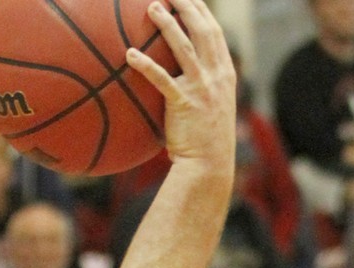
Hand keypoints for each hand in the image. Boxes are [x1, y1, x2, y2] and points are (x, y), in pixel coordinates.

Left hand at [125, 0, 235, 171]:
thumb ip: (202, 85)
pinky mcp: (185, 104)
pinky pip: (162, 80)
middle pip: (203, 31)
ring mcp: (202, 89)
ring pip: (185, 48)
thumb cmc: (206, 139)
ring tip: (152, 7)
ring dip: (168, 25)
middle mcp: (216, 76)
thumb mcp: (213, 106)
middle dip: (188, 6)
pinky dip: (146, 65)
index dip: (202, 11)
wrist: (209, 165)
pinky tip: (129, 54)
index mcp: (224, 74)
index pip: (214, 33)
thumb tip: (180, 73)